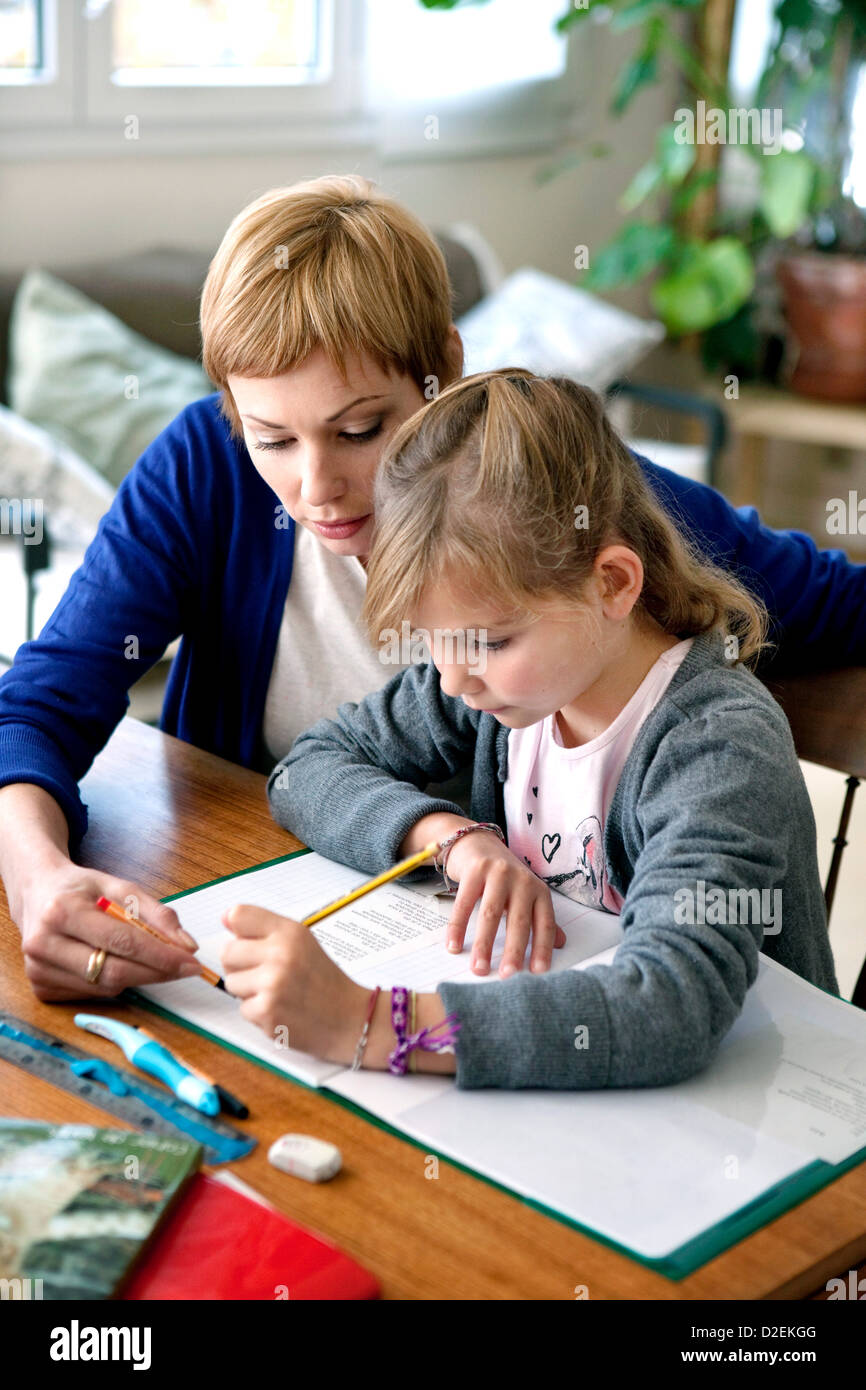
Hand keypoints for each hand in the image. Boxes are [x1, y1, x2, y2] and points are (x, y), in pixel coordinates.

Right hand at [15, 862, 203, 1001]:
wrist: (35, 893)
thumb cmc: (79, 889)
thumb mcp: (117, 886)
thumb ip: (155, 913)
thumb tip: (186, 945)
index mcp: (62, 911)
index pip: (121, 942)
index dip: (160, 955)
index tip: (190, 961)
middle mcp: (43, 943)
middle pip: (112, 972)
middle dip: (156, 972)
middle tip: (184, 968)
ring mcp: (38, 970)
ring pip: (105, 987)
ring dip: (136, 976)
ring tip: (146, 958)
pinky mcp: (40, 988)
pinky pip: (92, 994)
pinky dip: (111, 982)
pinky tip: (111, 961)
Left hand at [220, 905, 366, 1063]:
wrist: (349, 1017)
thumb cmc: (323, 979)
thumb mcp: (302, 942)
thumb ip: (265, 928)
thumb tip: (225, 918)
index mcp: (290, 932)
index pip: (239, 916)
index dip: (238, 931)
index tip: (247, 941)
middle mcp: (281, 954)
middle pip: (227, 953)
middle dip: (241, 965)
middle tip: (266, 973)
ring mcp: (273, 985)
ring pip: (231, 983)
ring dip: (248, 991)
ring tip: (276, 992)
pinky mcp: (267, 1013)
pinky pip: (242, 1009)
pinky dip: (258, 1012)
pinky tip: (281, 1009)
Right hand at [443, 830, 565, 976]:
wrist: (478, 843)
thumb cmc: (504, 877)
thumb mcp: (526, 895)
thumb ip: (540, 919)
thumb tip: (561, 944)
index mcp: (539, 891)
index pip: (545, 924)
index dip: (543, 949)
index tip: (537, 973)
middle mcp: (522, 881)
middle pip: (520, 921)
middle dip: (514, 951)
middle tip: (507, 976)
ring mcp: (498, 873)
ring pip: (491, 914)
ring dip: (484, 944)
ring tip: (478, 968)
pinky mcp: (475, 870)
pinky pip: (464, 904)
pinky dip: (457, 927)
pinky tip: (453, 946)